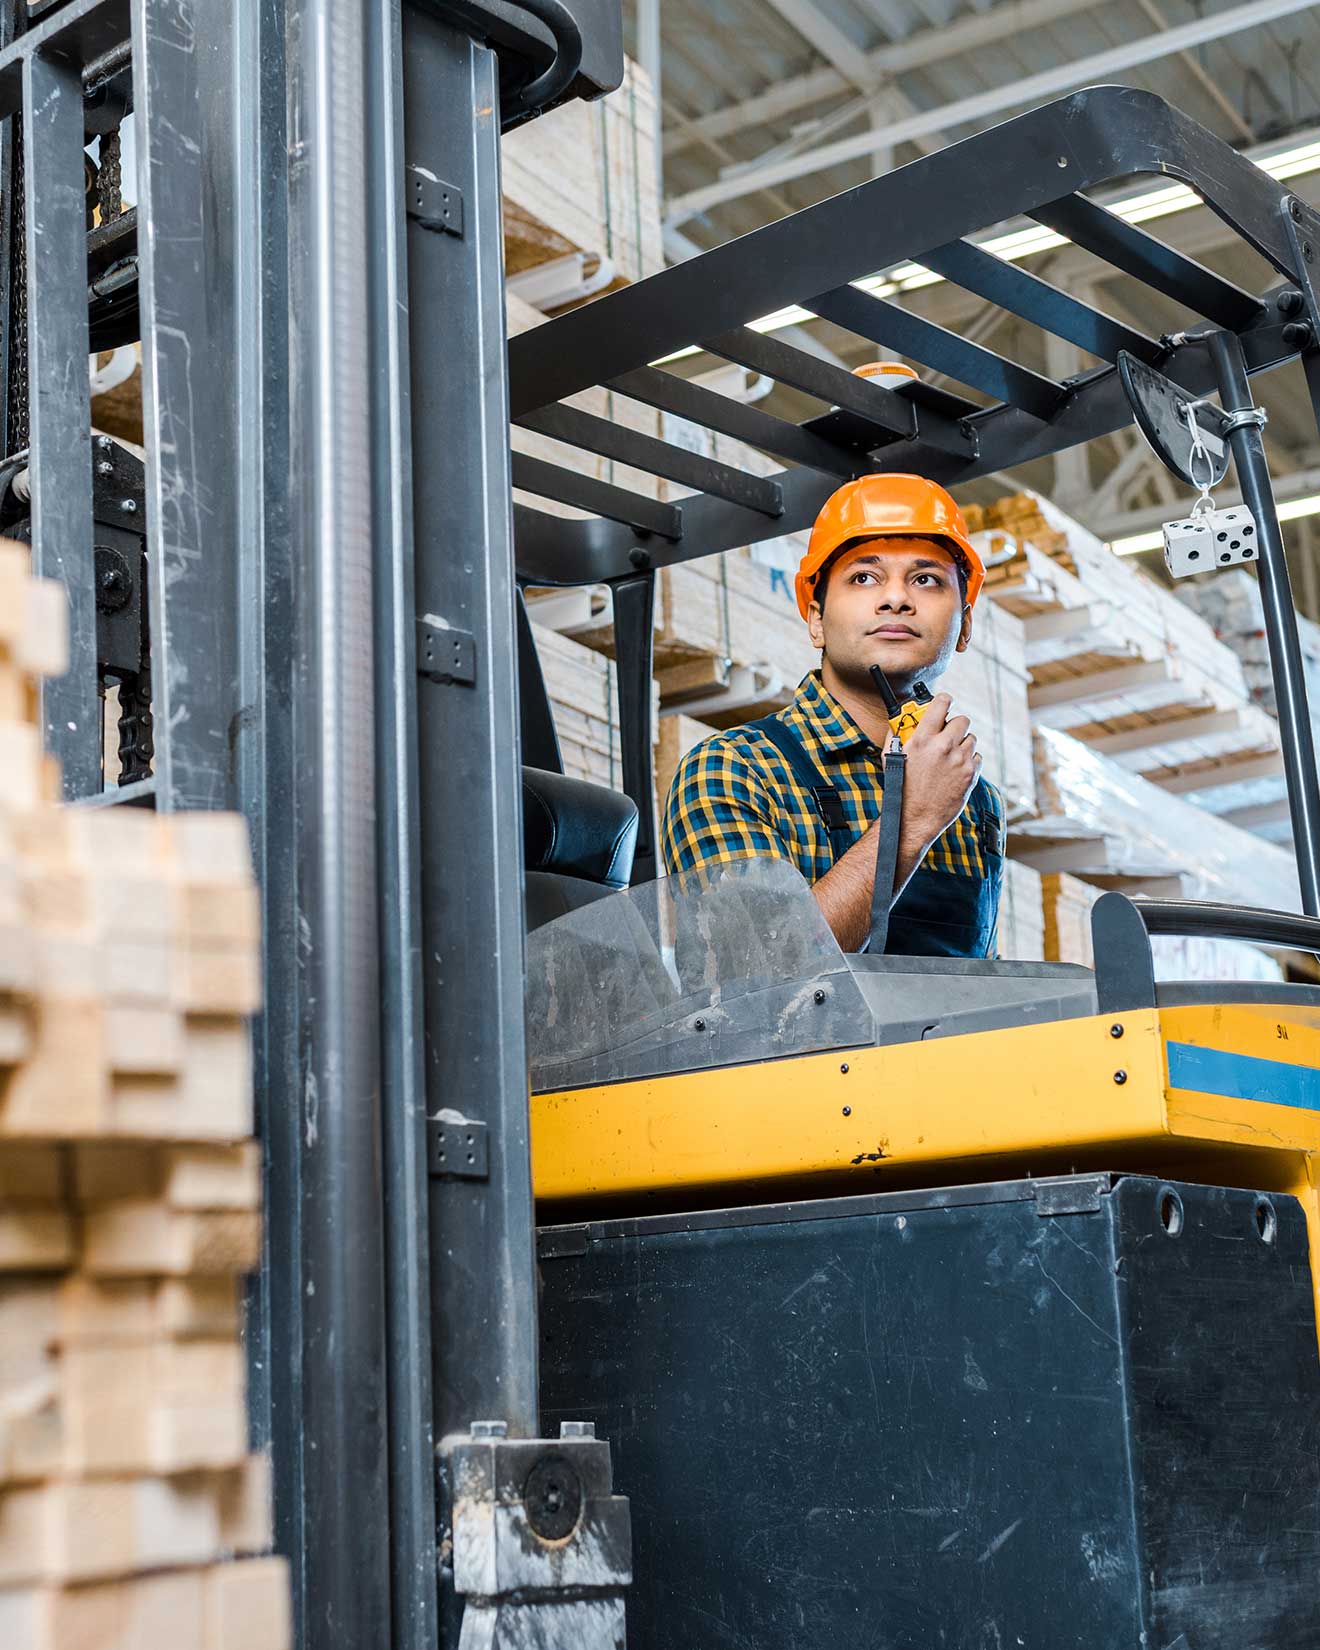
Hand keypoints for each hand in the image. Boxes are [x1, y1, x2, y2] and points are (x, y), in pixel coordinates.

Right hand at [897, 693, 980, 848]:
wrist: (914, 818)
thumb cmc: (900, 789)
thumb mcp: (891, 758)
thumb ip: (896, 735)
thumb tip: (899, 722)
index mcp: (923, 739)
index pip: (941, 703)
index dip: (944, 700)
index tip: (944, 703)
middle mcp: (943, 746)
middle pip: (962, 719)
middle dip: (955, 725)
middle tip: (948, 734)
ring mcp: (959, 760)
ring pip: (972, 738)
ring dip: (963, 743)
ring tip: (951, 754)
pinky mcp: (970, 774)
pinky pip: (977, 757)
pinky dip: (969, 760)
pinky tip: (956, 768)